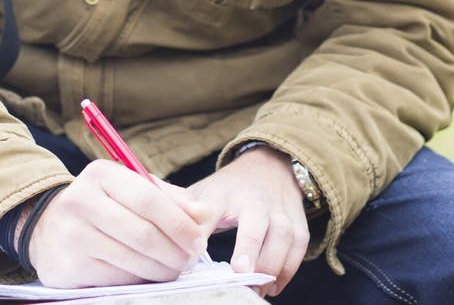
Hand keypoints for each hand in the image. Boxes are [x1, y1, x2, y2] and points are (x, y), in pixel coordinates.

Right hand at [25, 160, 213, 287]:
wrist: (47, 225)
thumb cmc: (102, 202)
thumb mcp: (130, 186)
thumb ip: (168, 197)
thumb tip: (203, 215)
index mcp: (101, 174)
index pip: (149, 199)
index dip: (179, 222)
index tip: (199, 238)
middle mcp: (82, 202)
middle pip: (142, 233)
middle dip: (175, 251)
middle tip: (192, 258)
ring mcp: (72, 237)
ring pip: (132, 260)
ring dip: (163, 269)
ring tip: (177, 268)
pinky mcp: (68, 268)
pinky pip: (117, 278)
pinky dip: (141, 278)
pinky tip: (151, 274)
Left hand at [188, 146, 310, 297]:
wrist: (270, 165)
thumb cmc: (229, 189)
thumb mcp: (203, 192)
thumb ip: (182, 210)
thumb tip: (154, 222)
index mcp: (223, 193)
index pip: (210, 207)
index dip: (202, 226)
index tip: (192, 251)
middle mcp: (255, 200)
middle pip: (256, 221)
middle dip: (249, 247)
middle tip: (240, 272)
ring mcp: (279, 210)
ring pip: (283, 236)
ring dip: (271, 265)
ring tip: (255, 289)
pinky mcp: (297, 221)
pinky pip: (298, 246)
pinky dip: (288, 268)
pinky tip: (272, 286)